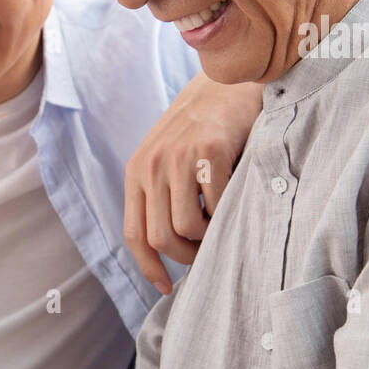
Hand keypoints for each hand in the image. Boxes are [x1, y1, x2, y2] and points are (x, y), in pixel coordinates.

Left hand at [124, 71, 260, 292]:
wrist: (227, 81)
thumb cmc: (202, 130)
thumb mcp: (167, 160)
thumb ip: (160, 196)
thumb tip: (166, 250)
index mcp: (136, 172)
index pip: (134, 234)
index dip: (149, 266)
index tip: (166, 287)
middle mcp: (151, 165)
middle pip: (161, 237)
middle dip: (185, 257)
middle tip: (206, 256)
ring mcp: (179, 157)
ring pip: (188, 226)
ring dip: (208, 237)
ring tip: (221, 223)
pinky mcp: (210, 150)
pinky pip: (217, 203)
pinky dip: (228, 213)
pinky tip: (234, 200)